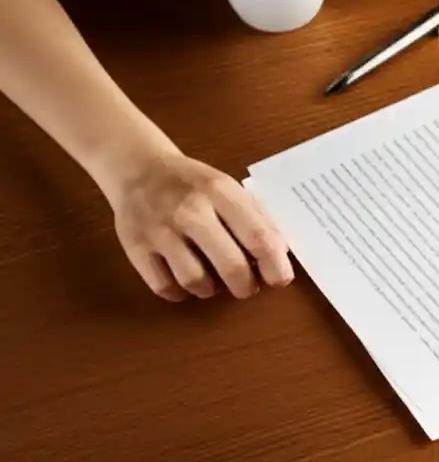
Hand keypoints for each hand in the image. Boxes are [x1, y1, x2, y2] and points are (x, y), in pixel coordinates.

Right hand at [104, 150, 292, 300]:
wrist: (137, 168)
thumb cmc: (193, 183)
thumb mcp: (228, 187)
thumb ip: (255, 217)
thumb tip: (280, 255)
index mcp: (220, 191)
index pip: (258, 237)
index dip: (275, 266)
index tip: (280, 280)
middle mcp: (190, 210)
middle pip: (231, 265)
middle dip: (246, 286)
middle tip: (247, 287)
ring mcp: (160, 230)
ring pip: (196, 281)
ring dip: (211, 290)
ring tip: (214, 282)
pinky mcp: (135, 247)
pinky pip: (164, 287)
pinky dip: (180, 293)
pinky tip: (186, 282)